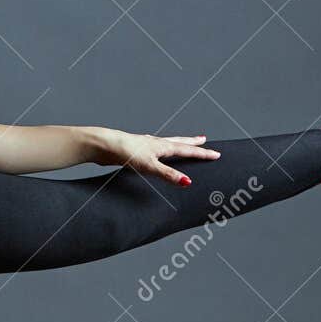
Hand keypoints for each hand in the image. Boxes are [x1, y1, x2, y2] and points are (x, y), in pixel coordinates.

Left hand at [91, 126, 220, 185]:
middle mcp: (155, 143)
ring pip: (166, 143)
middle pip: (178, 141)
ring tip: (183, 143)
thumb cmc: (125, 152)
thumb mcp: (150, 166)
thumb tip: (188, 182)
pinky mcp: (136, 150)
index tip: (216, 154)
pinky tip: (155, 151)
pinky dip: (162, 149)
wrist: (103, 145)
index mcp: (162, 146)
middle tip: (204, 140)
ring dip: (178, 144)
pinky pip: (155, 149)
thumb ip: (168, 175)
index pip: (187, 150)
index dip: (202, 153)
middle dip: (192, 143)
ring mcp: (145, 145)